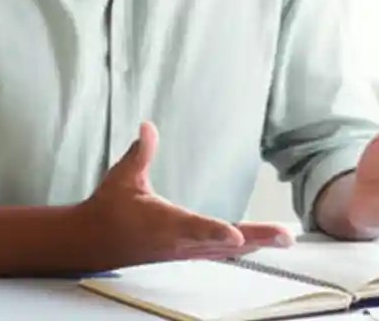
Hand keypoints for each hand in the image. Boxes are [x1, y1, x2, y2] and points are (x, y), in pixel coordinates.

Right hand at [79, 122, 292, 268]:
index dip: (215, 232)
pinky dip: (242, 248)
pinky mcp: (185, 252)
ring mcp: (184, 250)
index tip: (237, 236)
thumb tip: (148, 126)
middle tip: (286, 237)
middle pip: (224, 243)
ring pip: (226, 250)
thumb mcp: (122, 177)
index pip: (194, 228)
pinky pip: (219, 252)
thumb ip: (139, 153)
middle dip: (257, 238)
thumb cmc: (108, 208)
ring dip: (256, 244)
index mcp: (164, 223)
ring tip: (284, 239)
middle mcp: (179, 242)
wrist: (92, 242)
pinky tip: (260, 244)